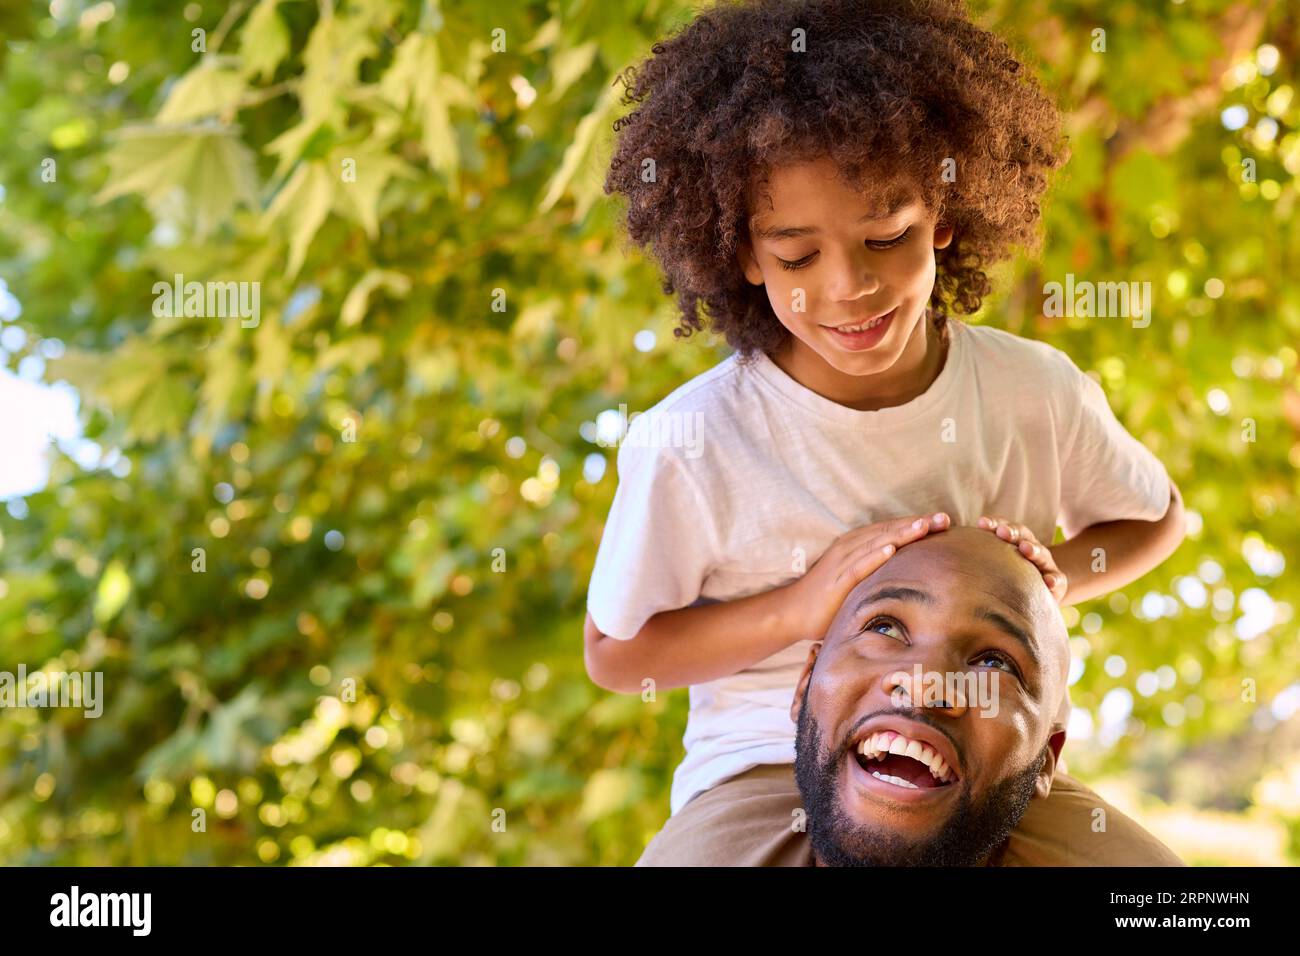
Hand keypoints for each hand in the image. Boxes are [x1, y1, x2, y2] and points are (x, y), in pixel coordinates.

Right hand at [787, 512, 950, 640]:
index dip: (918, 524)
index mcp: (858, 545)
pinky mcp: (836, 579)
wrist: (793, 611)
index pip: (893, 530)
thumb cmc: (828, 599)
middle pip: (890, 531)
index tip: (945, 521)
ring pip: (877, 543)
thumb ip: (879, 575)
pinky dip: (874, 556)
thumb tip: (910, 580)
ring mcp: (843, 562)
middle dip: (918, 524)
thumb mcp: (858, 582)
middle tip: (945, 519)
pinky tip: (891, 550)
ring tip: (925, 526)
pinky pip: (858, 565)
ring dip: (901, 534)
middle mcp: (851, 547)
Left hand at [977, 515, 1067, 603]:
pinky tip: (1049, 582)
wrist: (1036, 589)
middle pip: (1022, 535)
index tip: (981, 523)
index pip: (1002, 528)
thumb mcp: (988, 564)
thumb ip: (972, 555)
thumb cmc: (1002, 574)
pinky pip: (1057, 580)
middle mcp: (1029, 547)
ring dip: (1034, 550)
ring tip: (1026, 550)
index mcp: (1012, 541)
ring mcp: (1044, 564)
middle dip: (1013, 532)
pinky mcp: (1055, 582)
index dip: (993, 524)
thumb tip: (939, 548)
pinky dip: (1054, 580)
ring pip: (1040, 553)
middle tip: (1003, 533)